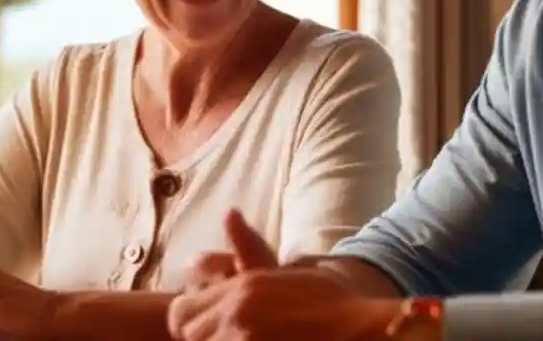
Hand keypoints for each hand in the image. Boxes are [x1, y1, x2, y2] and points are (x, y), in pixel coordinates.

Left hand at [169, 210, 395, 339]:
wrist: (361, 329)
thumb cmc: (327, 301)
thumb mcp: (284, 271)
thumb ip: (249, 249)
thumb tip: (229, 214)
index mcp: (243, 288)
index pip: (181, 312)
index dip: (192, 320)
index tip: (210, 325)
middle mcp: (239, 314)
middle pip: (188, 334)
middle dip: (202, 335)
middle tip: (229, 333)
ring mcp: (244, 340)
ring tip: (246, 337)